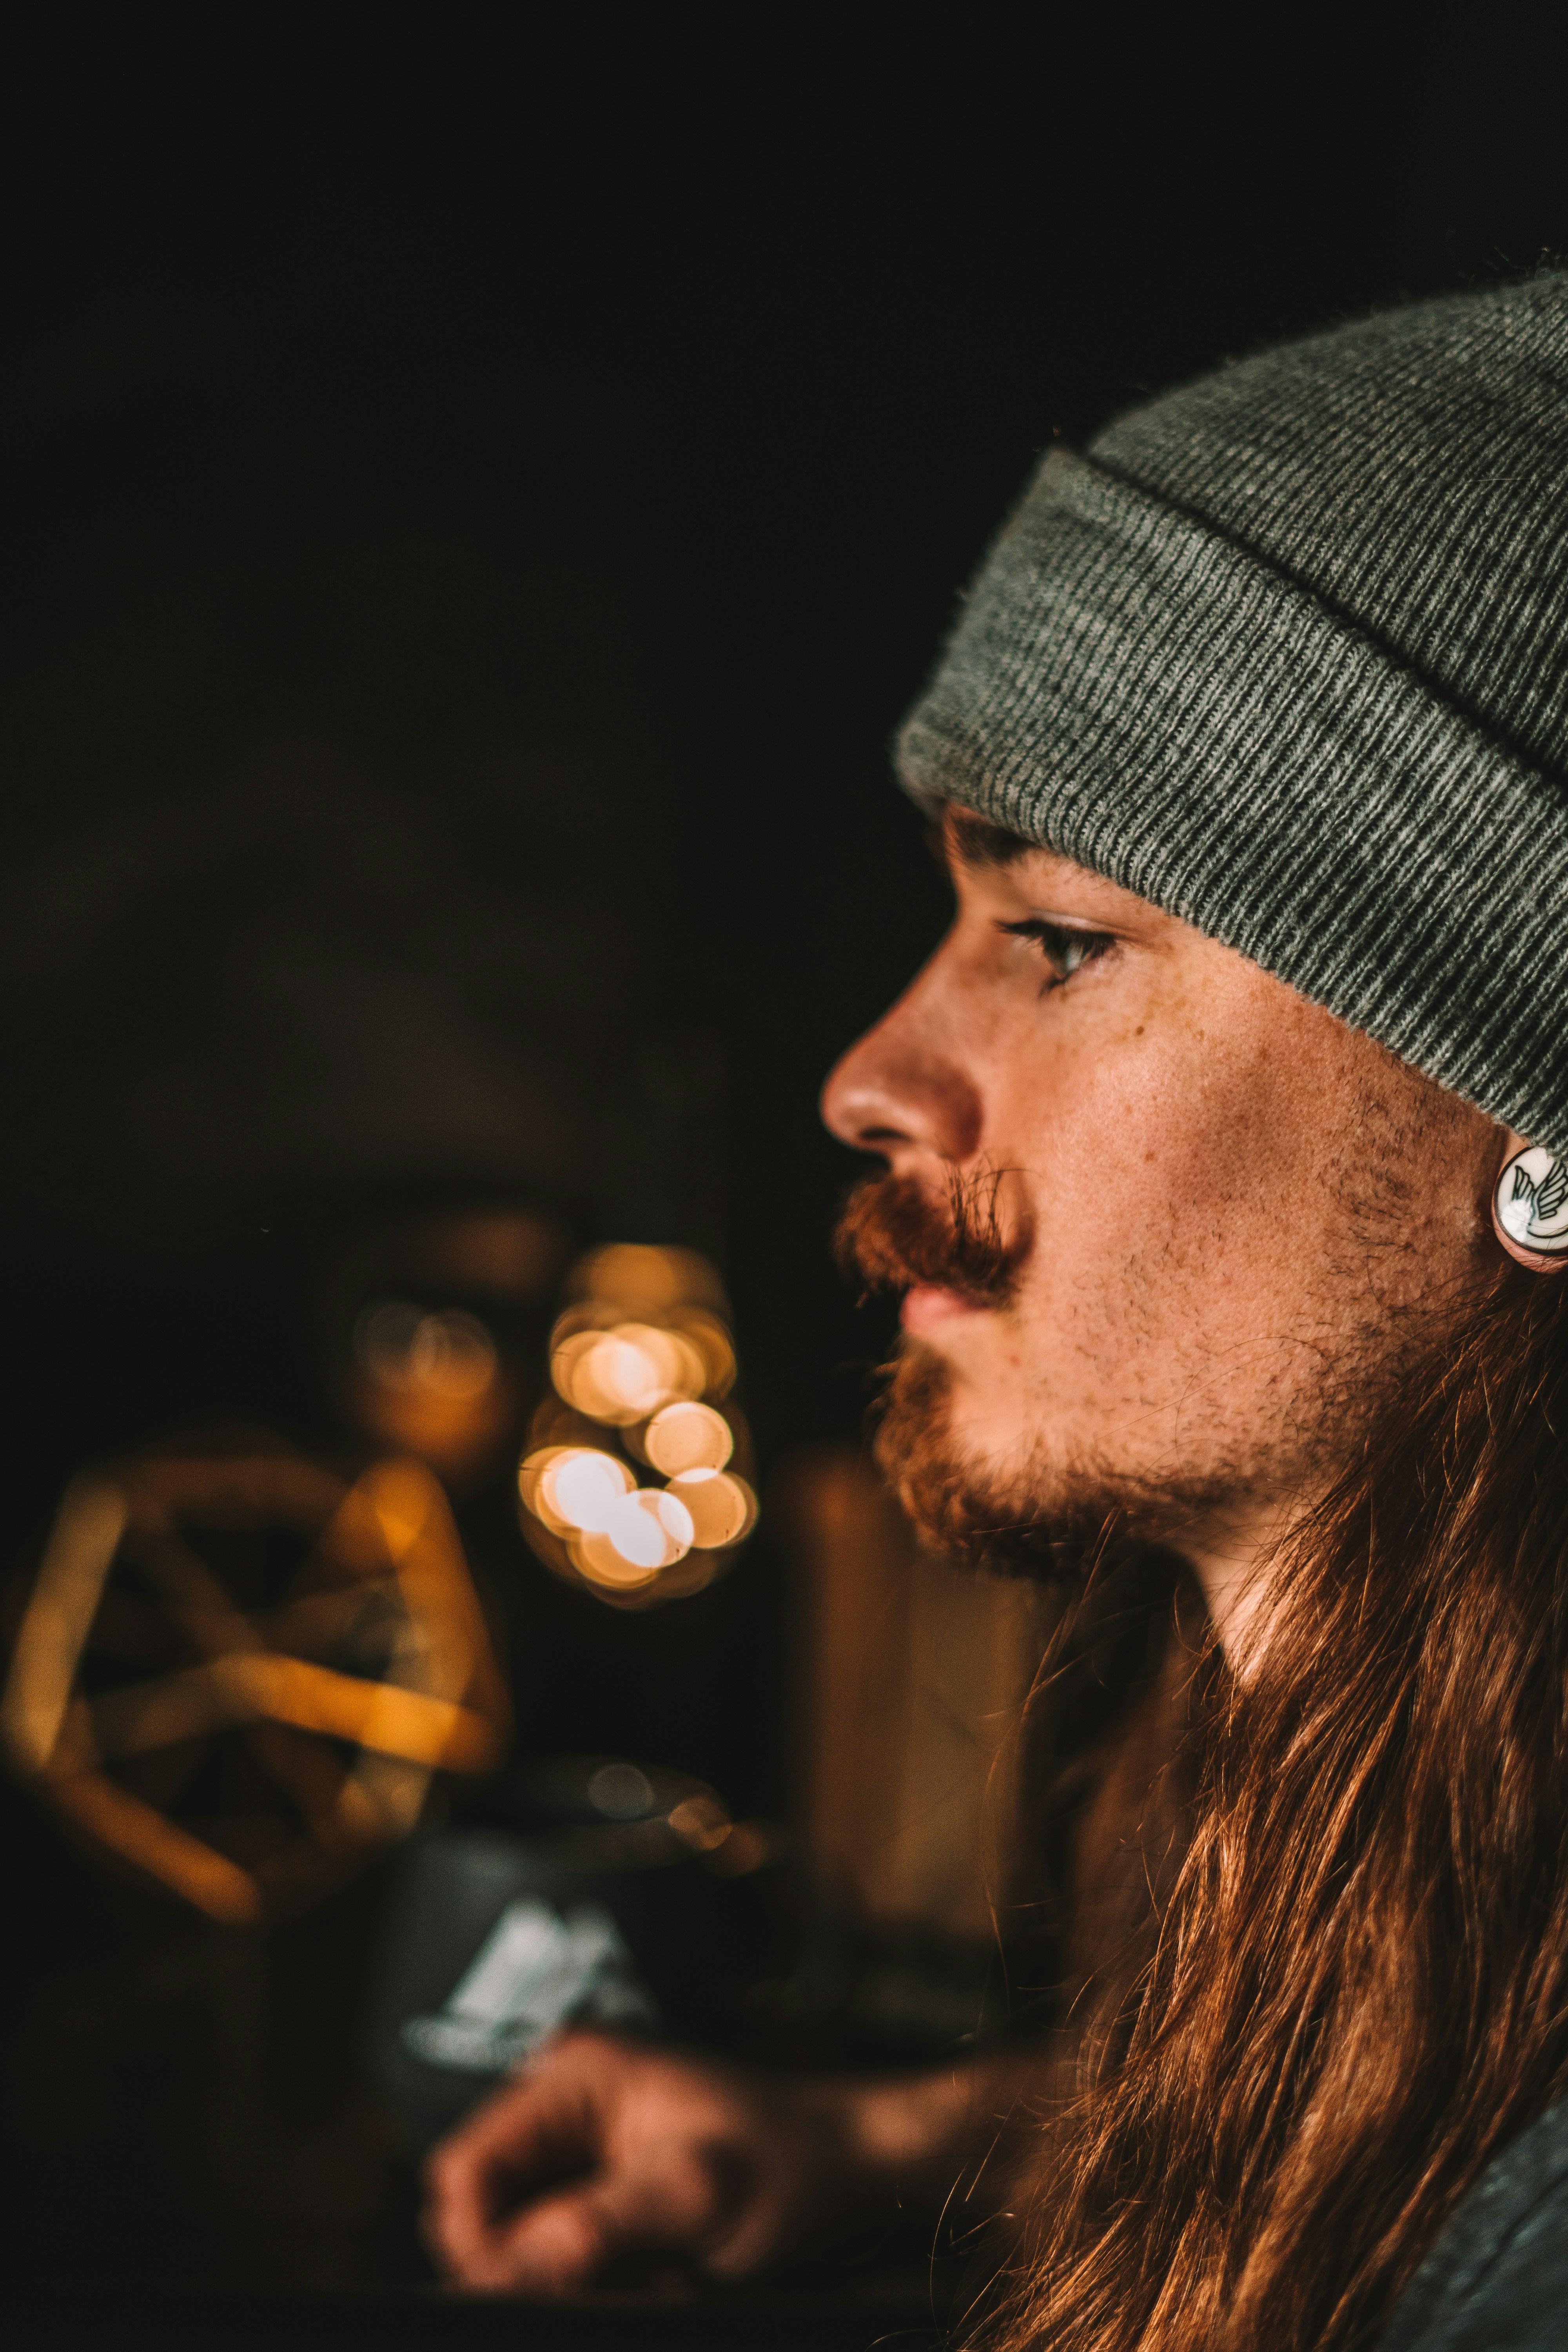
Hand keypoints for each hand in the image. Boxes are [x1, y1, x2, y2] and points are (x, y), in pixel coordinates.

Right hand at [421, 2030, 862, 2294]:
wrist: (844, 2168)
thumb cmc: (784, 2166)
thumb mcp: (693, 2196)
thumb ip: (596, 2226)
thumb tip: (508, 2269)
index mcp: (572, 2077)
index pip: (465, 2168)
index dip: (475, 2241)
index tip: (517, 2291)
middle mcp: (562, 2103)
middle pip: (479, 2204)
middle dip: (515, 2262)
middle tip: (585, 2291)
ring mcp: (579, 2145)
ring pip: (512, 2234)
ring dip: (550, 2274)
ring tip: (627, 2282)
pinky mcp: (598, 2187)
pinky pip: (553, 2247)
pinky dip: (579, 2276)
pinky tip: (635, 2281)